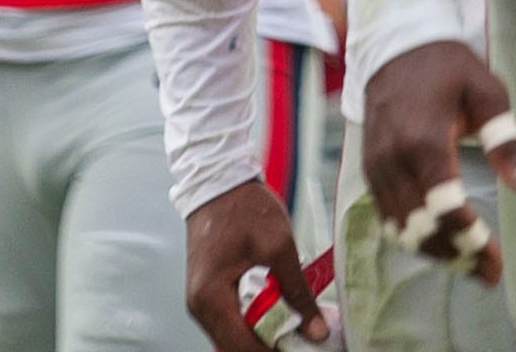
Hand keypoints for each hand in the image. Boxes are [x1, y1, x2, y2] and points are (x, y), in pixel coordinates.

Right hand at [185, 182, 321, 351]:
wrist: (219, 180)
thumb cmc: (244, 207)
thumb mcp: (278, 247)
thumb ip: (297, 293)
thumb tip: (316, 331)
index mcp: (211, 297)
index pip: (242, 347)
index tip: (304, 348)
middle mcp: (199, 306)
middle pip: (236, 348)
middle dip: (270, 347)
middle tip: (303, 339)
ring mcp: (202, 301)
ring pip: (234, 338)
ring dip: (263, 338)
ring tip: (297, 329)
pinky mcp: (209, 293)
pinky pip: (232, 322)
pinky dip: (255, 324)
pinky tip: (281, 316)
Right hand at [361, 39, 515, 280]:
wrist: (395, 45)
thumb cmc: (448, 67)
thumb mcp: (486, 92)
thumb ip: (506, 139)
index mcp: (423, 140)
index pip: (444, 207)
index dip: (469, 239)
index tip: (495, 262)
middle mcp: (393, 159)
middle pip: (421, 227)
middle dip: (455, 255)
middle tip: (488, 272)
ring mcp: (375, 166)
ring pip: (400, 229)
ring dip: (434, 252)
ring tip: (469, 263)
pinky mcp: (368, 168)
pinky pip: (386, 217)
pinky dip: (412, 236)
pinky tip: (439, 242)